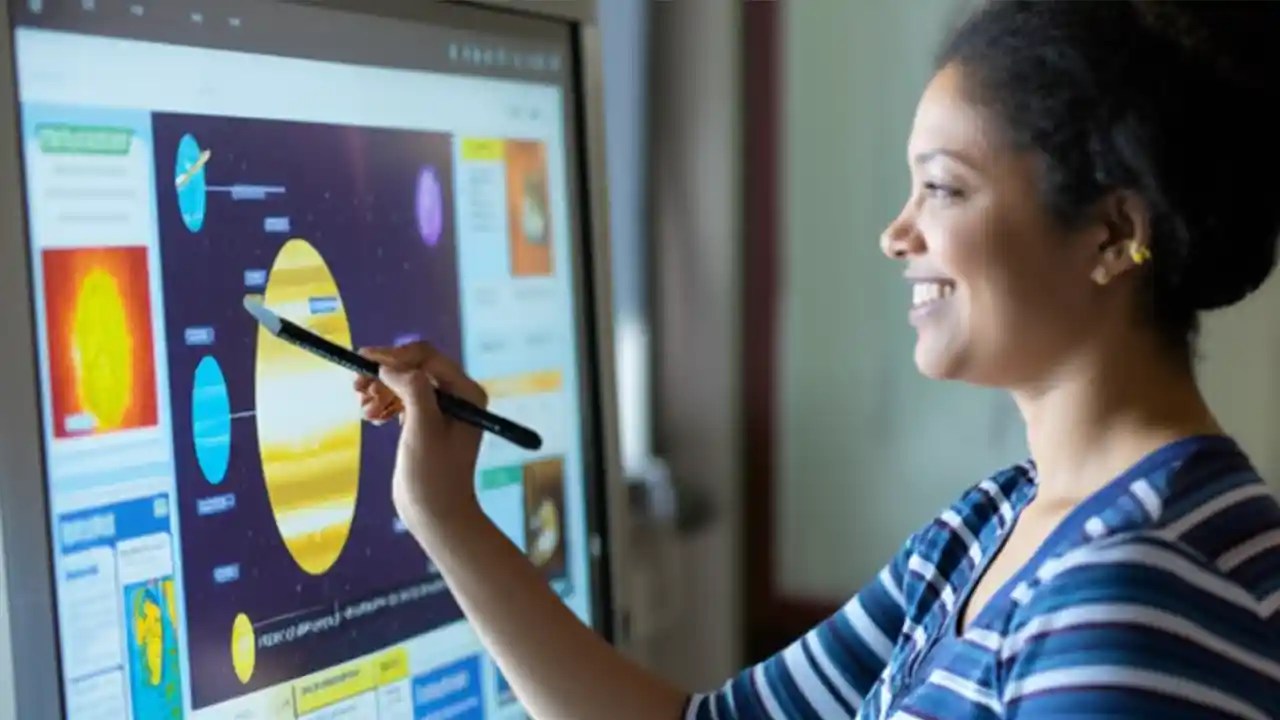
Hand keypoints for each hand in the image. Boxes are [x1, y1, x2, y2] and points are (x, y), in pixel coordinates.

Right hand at [354, 342, 488, 528]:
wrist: (436, 514)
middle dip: (384, 374)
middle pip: (414, 367)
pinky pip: (400, 400)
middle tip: (356, 387)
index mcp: (466, 392)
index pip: (427, 358)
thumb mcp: (423, 428)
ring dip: (380, 390)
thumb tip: (390, 365)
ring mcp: (441, 409)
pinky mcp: (425, 423)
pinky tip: (371, 417)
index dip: (394, 355)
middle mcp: (457, 396)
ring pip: (404, 383)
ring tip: (365, 411)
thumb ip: (412, 390)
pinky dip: (383, 404)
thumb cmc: (434, 475)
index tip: (363, 360)